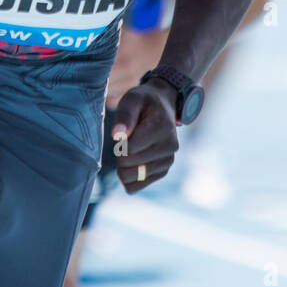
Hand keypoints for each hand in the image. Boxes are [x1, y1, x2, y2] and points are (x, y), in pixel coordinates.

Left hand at [110, 79, 179, 193]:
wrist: (162, 106)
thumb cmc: (143, 102)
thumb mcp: (132, 100)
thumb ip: (124, 116)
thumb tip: (116, 136)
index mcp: (162, 127)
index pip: (129, 149)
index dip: (119, 142)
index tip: (124, 131)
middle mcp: (170, 146)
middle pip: (129, 166)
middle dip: (120, 154)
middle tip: (127, 138)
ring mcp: (168, 161)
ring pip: (132, 178)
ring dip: (124, 165)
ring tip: (132, 147)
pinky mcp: (163, 171)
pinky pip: (136, 186)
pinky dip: (129, 176)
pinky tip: (132, 161)